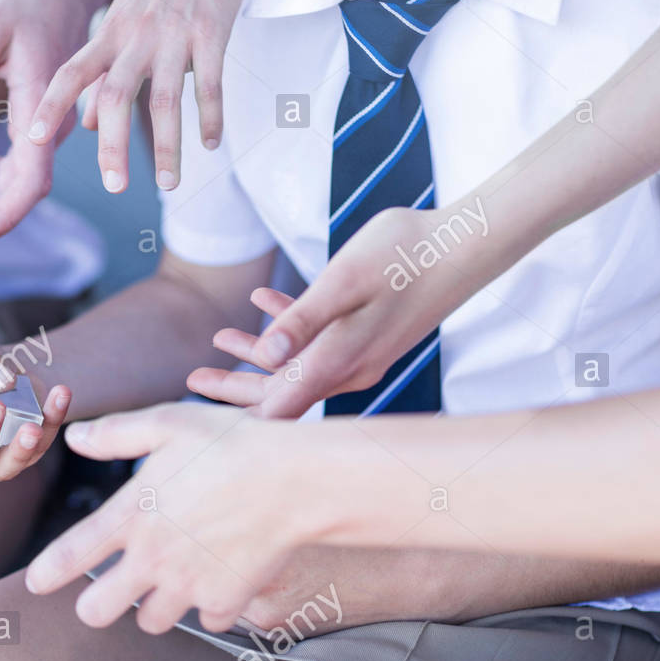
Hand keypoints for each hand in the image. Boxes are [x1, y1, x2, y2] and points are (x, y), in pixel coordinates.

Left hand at [25, 402, 320, 633]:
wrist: (295, 479)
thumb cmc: (233, 443)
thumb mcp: (169, 422)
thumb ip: (116, 434)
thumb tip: (74, 436)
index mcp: (133, 514)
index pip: (71, 554)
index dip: (46, 572)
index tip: (37, 582)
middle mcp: (153, 558)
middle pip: (98, 611)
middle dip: (97, 604)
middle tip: (111, 590)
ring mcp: (190, 585)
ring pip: (151, 621)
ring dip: (156, 604)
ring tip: (172, 577)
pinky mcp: (226, 600)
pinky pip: (208, 620)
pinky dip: (211, 606)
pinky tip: (220, 578)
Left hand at [28, 0, 257, 192]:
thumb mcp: (119, 20)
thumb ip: (101, 72)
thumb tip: (86, 124)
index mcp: (109, 35)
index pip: (71, 73)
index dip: (50, 106)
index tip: (32, 141)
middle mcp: (136, 38)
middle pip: (117, 96)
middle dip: (113, 146)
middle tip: (114, 187)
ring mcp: (175, 37)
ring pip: (166, 100)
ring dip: (166, 147)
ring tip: (168, 185)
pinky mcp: (212, 34)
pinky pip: (210, 84)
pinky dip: (211, 117)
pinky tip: (210, 145)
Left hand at [187, 207, 484, 417]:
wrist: (467, 244)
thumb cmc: (405, 254)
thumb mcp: (342, 281)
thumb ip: (300, 320)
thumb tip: (265, 357)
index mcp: (337, 361)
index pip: (276, 408)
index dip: (235, 414)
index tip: (198, 416)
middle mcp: (350, 368)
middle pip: (281, 392)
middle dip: (235, 386)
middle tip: (192, 378)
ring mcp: (363, 354)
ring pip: (297, 365)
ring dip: (257, 355)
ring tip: (218, 339)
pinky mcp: (372, 335)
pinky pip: (321, 341)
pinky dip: (289, 325)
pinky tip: (264, 298)